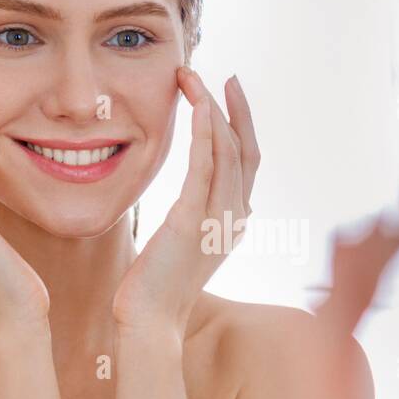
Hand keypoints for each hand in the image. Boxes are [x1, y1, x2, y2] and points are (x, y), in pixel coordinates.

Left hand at [111, 67, 259, 334]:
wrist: (149, 322)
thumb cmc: (156, 289)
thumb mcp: (182, 246)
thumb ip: (193, 219)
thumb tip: (187, 204)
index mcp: (234, 222)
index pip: (248, 162)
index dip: (242, 124)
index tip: (226, 94)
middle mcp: (235, 218)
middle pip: (246, 150)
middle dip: (234, 108)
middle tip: (219, 76)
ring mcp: (217, 220)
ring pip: (228, 152)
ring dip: (213, 110)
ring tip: (195, 79)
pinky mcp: (192, 222)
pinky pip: (205, 168)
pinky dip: (206, 133)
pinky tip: (199, 106)